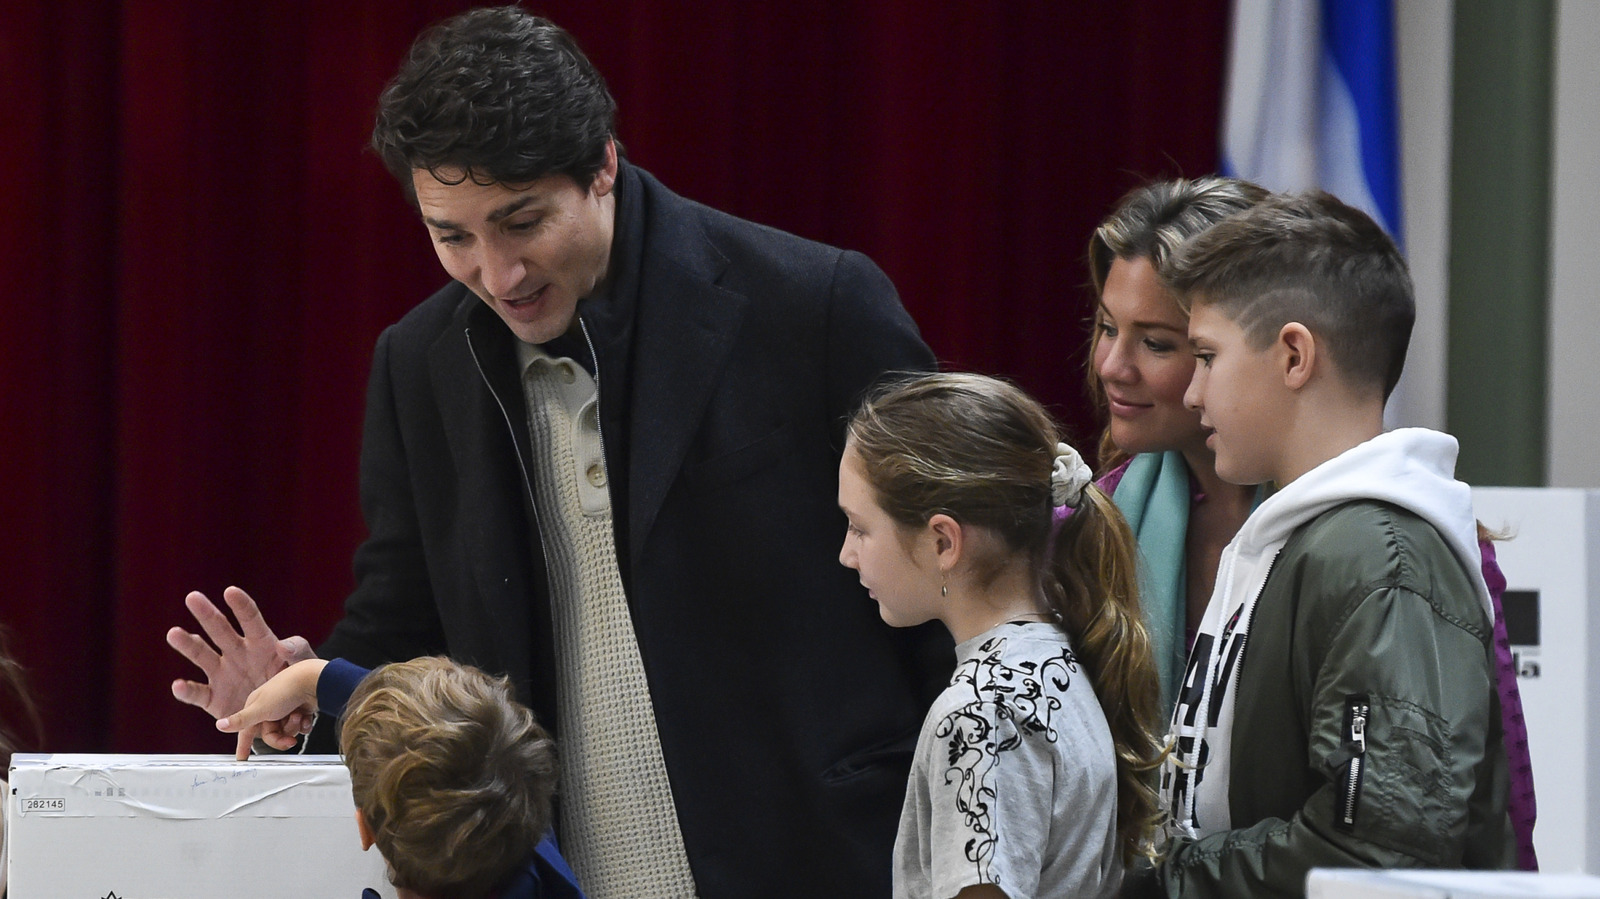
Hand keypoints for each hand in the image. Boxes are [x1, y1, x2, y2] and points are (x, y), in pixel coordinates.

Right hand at [166, 586, 316, 721]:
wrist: (283, 717)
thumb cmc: (294, 684)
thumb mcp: (304, 667)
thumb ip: (299, 653)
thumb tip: (283, 645)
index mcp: (261, 644)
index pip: (252, 621)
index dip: (242, 606)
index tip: (230, 591)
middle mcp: (237, 654)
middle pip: (220, 631)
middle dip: (207, 614)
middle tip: (192, 597)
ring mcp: (223, 675)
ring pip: (202, 656)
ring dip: (188, 644)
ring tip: (174, 633)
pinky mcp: (213, 698)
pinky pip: (197, 693)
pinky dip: (186, 691)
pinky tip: (178, 685)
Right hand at [218, 659, 328, 760]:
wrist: (315, 680)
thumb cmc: (286, 689)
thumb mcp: (260, 709)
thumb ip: (241, 720)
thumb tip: (219, 725)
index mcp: (256, 705)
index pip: (246, 730)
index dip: (243, 745)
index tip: (241, 759)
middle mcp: (270, 706)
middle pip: (270, 734)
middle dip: (280, 737)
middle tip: (289, 738)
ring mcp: (287, 707)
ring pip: (286, 731)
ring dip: (293, 727)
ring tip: (297, 715)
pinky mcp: (301, 708)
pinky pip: (300, 727)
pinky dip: (304, 724)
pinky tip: (306, 716)